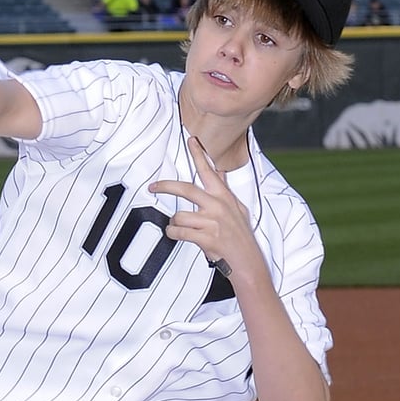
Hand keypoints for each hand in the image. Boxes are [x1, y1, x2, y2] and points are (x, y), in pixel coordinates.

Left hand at [148, 136, 259, 278]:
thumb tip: (219, 171)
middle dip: (165, 186)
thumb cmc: (239, 235)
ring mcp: (212, 221)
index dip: (199, 155)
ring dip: (174, 224)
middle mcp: (218, 206)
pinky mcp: (206, 237)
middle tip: (153, 186)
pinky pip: (178, 232)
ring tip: (182, 229)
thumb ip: (224, 191)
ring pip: (178, 216)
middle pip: (185, 189)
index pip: (209, 171)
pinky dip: (174, 235)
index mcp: (224, 197)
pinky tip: (179, 236)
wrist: (246, 260)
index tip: (191, 140)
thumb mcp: (237, 209)